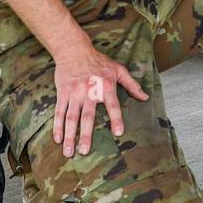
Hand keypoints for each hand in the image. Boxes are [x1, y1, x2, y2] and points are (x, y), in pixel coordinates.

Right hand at [53, 38, 147, 157]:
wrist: (74, 50)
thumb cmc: (98, 61)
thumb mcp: (118, 69)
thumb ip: (132, 84)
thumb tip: (145, 97)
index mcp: (105, 86)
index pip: (113, 105)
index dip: (116, 118)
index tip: (118, 133)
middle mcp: (89, 91)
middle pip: (87, 116)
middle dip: (85, 135)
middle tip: (85, 152)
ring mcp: (74, 93)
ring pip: (71, 117)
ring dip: (70, 135)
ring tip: (69, 152)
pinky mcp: (62, 93)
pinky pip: (59, 112)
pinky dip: (57, 126)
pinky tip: (58, 139)